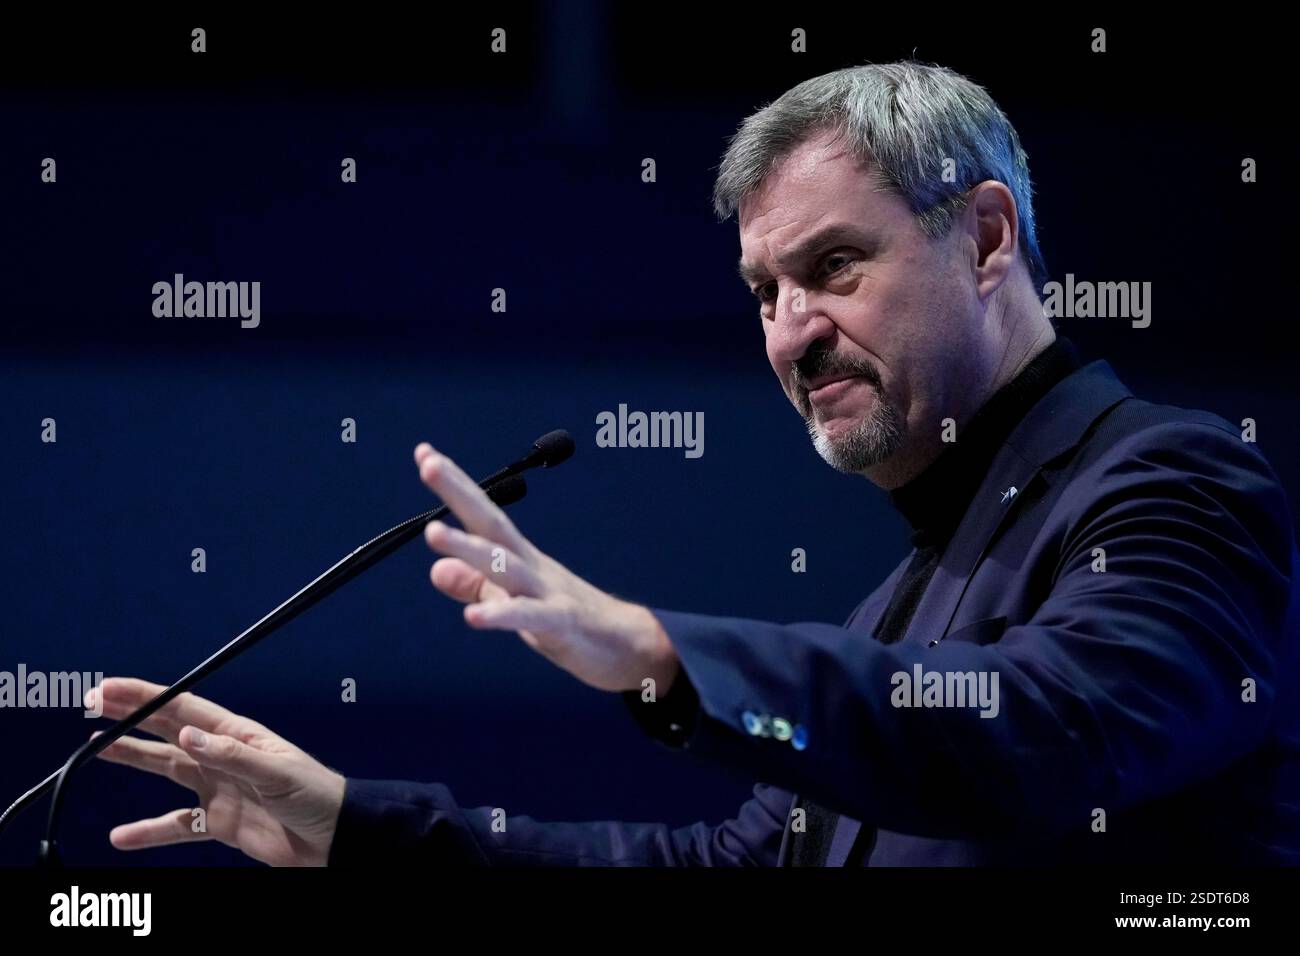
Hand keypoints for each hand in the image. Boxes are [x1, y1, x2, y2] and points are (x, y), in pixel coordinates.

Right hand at [87, 677, 345, 865]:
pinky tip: (123, 836)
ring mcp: (219, 788)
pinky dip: (149, 831)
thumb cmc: (316, 795)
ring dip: (133, 759)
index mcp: (238, 735)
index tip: (111, 689)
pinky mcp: (220, 821)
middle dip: (130, 717)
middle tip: (94, 703)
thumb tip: (188, 734)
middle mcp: (223, 757)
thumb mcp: (277, 771)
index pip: (184, 709)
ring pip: (167, 769)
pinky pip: (177, 825)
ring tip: (96, 749)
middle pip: (168, 731)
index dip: (146, 697)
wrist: (334, 838)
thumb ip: (231, 755)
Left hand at [415, 443, 680, 693]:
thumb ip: (476, 585)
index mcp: (518, 557)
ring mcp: (548, 591)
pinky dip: (502, 614)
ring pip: (506, 565)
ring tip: (433, 534)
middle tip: (430, 465)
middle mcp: (531, 566)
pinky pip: (530, 617)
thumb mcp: (513, 601)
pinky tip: (472, 617)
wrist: (627, 643)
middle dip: (461, 494)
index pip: (481, 514)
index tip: (424, 453)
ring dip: (470, 547)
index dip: (455, 486)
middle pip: (492, 524)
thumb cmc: (566, 619)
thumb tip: (435, 569)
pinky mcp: (563, 623)